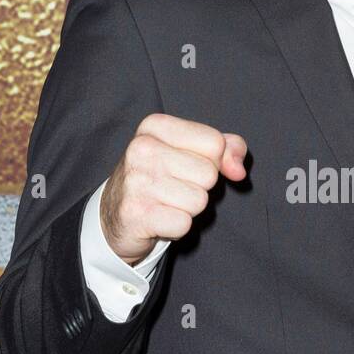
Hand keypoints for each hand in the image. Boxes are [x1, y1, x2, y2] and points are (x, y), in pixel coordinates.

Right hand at [100, 113, 246, 264]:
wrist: (116, 213)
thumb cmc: (162, 177)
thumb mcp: (192, 151)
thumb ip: (227, 149)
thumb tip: (238, 171)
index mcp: (156, 126)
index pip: (215, 143)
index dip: (213, 161)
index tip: (189, 166)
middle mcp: (142, 148)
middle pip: (209, 174)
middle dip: (199, 187)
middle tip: (174, 188)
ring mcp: (136, 181)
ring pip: (199, 201)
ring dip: (188, 209)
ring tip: (166, 203)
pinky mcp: (136, 213)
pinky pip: (183, 224)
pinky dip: (177, 227)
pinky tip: (159, 219)